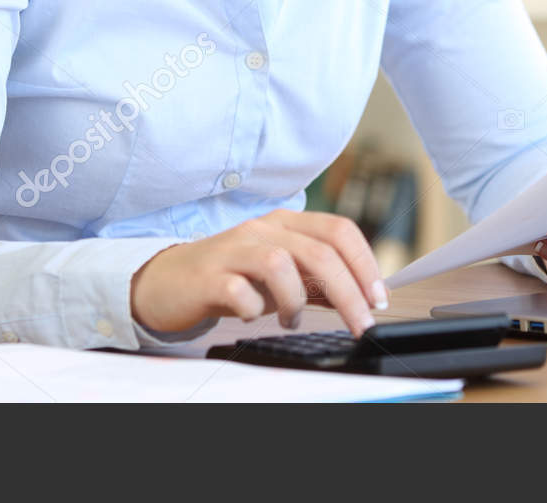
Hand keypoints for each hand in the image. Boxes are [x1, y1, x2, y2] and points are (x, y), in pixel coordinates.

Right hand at [130, 208, 387, 337]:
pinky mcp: (208, 275)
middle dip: (349, 292)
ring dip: (297, 300)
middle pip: (319, 252)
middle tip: (360, 323)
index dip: (365, 263)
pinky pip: (240, 290)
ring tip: (291, 319)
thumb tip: (363, 295)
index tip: (378, 299)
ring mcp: (234, 248)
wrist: (168, 282)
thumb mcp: (280, 274)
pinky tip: (252, 315)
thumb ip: (318, 281)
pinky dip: (255, 309)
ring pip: (282, 264)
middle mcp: (263, 228)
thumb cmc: (231, 276)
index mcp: (286, 223)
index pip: (339, 230)